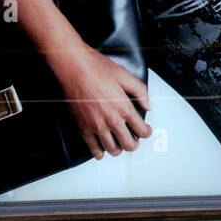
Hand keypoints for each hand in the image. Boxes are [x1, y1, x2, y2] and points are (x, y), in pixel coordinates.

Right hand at [48, 43, 151, 159]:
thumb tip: (148, 105)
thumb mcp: (124, 75)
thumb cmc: (96, 68)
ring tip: (119, 144)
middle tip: (134, 140)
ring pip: (113, 150)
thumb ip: (140, 91)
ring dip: (119, 149)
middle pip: (129, 144)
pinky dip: (100, 153)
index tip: (145, 130)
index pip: (142, 130)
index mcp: (124, 108)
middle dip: (135, 144)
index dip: (146, 132)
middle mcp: (112, 120)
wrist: (73, 67)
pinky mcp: (83, 128)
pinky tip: (102, 149)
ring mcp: (96, 126)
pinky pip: (94, 149)